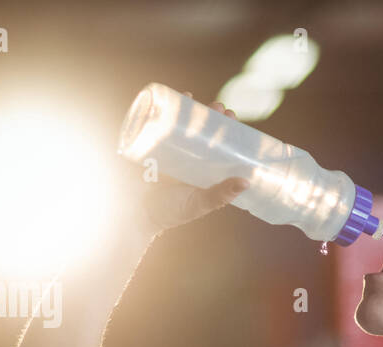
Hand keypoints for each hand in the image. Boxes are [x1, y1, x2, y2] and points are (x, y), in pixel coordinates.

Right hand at [120, 96, 250, 237]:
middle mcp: (190, 158)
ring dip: (193, 109)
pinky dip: (169, 109)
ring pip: (185, 125)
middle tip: (220, 108)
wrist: (135, 213)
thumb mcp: (198, 203)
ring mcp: (171, 150)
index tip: (234, 120)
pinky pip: (161, 124)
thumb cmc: (171, 212)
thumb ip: (220, 195)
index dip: (229, 132)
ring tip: (200, 100)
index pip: (221, 147)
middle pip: (205, 131)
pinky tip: (181, 97)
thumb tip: (246, 182)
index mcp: (205, 170)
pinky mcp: (153, 146)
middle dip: (213, 117)